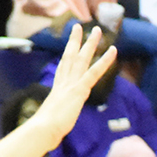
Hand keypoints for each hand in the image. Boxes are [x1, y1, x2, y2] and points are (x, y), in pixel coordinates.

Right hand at [23, 26, 118, 141]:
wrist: (43, 129)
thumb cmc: (45, 129)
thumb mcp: (52, 120)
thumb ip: (55, 118)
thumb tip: (52, 130)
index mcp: (57, 88)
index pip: (63, 67)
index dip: (67, 54)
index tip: (70, 44)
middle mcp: (64, 82)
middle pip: (70, 57)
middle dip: (76, 41)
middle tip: (79, 27)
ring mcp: (72, 84)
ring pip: (82, 59)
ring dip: (91, 44)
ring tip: (98, 31)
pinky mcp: (80, 89)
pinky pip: (95, 72)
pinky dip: (105, 61)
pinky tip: (113, 51)